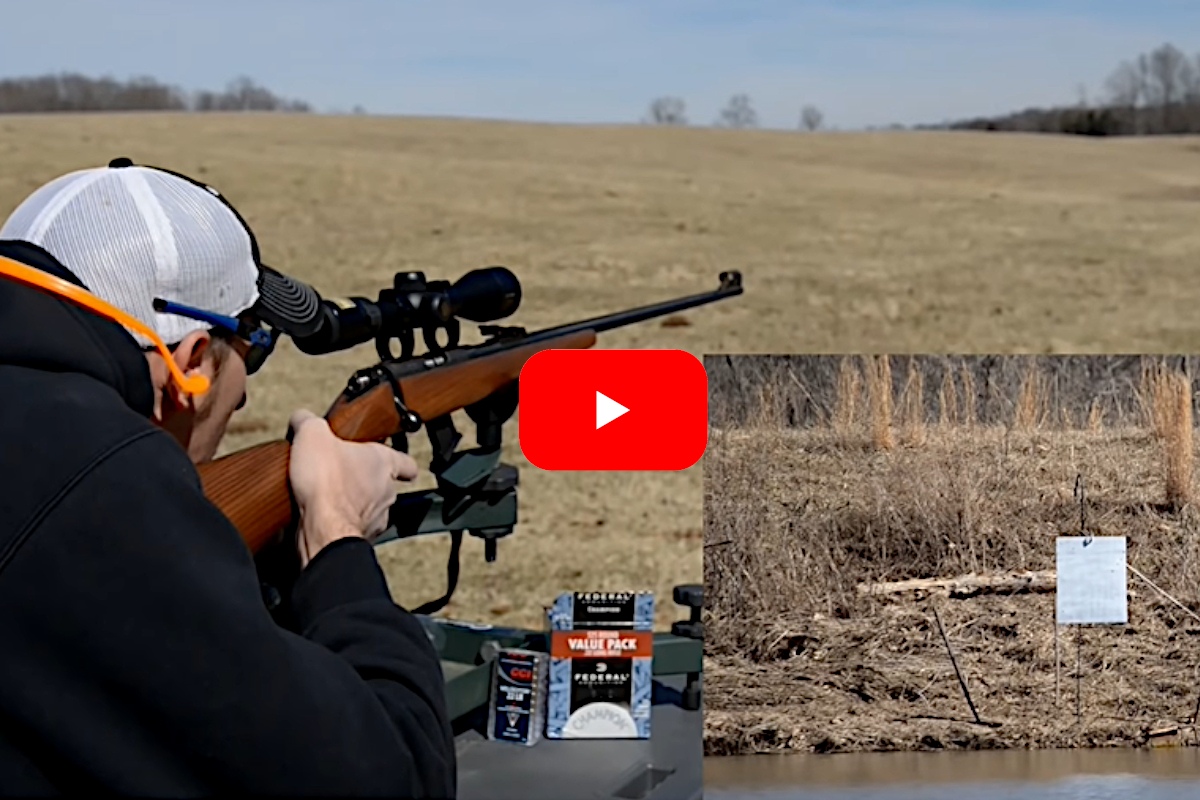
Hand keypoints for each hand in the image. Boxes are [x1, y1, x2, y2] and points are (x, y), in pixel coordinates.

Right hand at [287, 409, 418, 567]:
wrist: (322, 528)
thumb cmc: (327, 481)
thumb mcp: (312, 435)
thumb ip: (309, 421)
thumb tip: (302, 418)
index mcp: (383, 463)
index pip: (406, 462)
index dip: (402, 461)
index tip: (398, 462)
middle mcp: (386, 492)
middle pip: (384, 485)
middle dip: (365, 481)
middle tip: (342, 475)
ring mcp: (376, 518)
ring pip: (370, 509)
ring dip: (353, 504)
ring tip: (328, 498)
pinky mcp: (359, 538)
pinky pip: (353, 528)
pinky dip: (340, 524)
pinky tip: (322, 518)